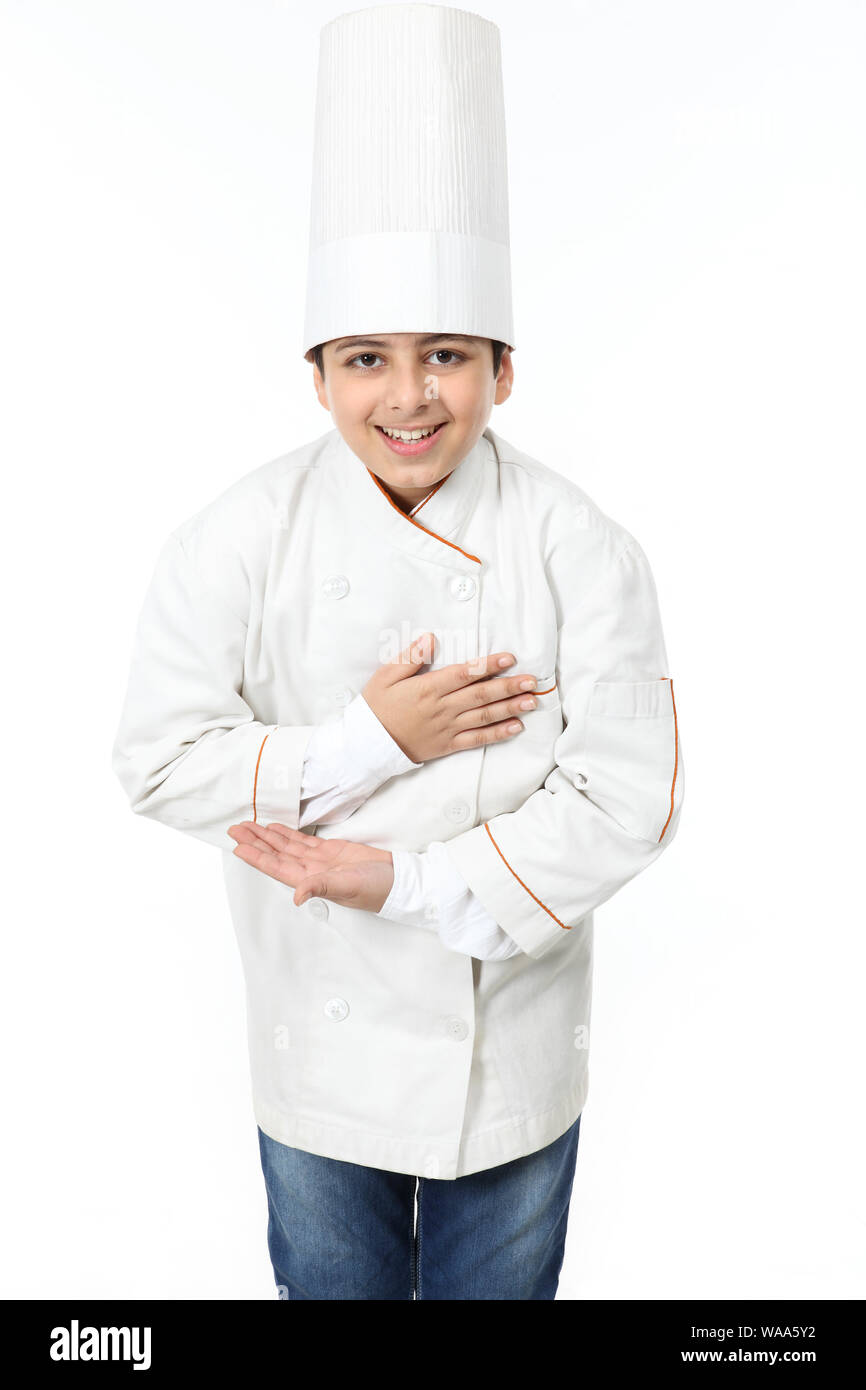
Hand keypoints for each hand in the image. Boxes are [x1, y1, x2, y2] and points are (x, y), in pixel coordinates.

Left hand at [227, 821, 394, 912]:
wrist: (398, 880)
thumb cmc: (376, 888)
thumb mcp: (348, 886)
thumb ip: (321, 887)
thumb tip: (296, 896)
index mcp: (310, 881)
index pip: (276, 867)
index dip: (256, 857)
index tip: (238, 846)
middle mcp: (310, 871)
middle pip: (276, 854)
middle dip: (255, 842)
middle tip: (235, 829)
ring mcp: (320, 861)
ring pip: (286, 846)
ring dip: (267, 836)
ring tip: (248, 825)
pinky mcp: (331, 852)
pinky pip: (303, 842)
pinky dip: (288, 834)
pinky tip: (275, 828)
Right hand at [362, 634, 540, 762]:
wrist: (367, 745)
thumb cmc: (376, 706)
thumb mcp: (385, 675)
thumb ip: (410, 657)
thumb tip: (430, 638)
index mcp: (428, 688)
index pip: (464, 674)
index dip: (488, 665)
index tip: (509, 658)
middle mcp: (442, 708)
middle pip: (481, 695)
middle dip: (508, 686)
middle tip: (532, 680)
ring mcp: (447, 728)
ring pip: (484, 717)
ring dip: (510, 708)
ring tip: (531, 701)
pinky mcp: (448, 745)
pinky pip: (477, 739)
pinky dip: (498, 734)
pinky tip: (516, 727)